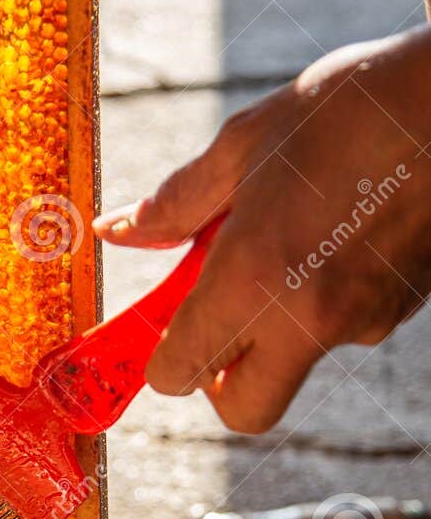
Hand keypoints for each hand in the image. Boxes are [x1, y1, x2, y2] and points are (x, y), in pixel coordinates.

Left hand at [94, 26, 430, 432]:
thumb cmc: (348, 107)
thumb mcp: (244, 145)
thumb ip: (176, 204)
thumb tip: (119, 232)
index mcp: (252, 279)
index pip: (180, 372)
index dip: (162, 360)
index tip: (163, 327)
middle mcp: (307, 318)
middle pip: (245, 410)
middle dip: (220, 383)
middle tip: (214, 320)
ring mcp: (362, 322)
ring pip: (297, 361)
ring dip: (276, 323)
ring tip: (289, 232)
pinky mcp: (401, 310)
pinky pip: (343, 325)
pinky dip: (324, 296)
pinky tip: (335, 229)